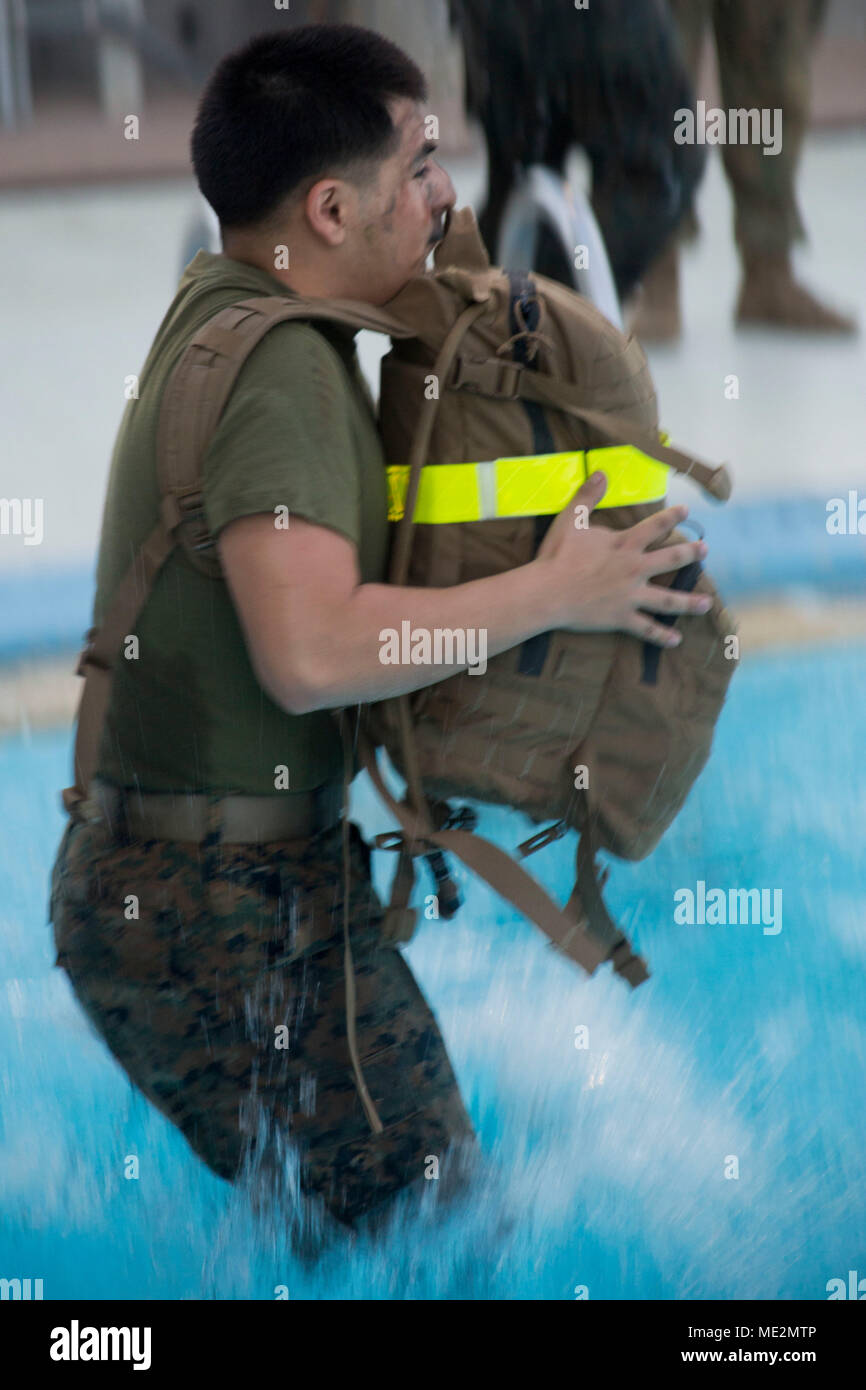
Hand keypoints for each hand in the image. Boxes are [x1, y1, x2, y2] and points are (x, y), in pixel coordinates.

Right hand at [534, 471, 710, 646]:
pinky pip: (646, 628)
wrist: (547, 592)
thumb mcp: (570, 520)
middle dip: (690, 554)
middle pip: (671, 560)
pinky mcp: (621, 617)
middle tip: (705, 549)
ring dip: (689, 602)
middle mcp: (634, 569)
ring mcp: (630, 596)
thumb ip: (588, 496)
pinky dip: (661, 636)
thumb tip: (601, 472)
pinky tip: (676, 640)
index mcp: (624, 545)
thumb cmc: (557, 556)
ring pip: (668, 600)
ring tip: (706, 603)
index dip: (672, 516)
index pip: (655, 526)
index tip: (686, 511)